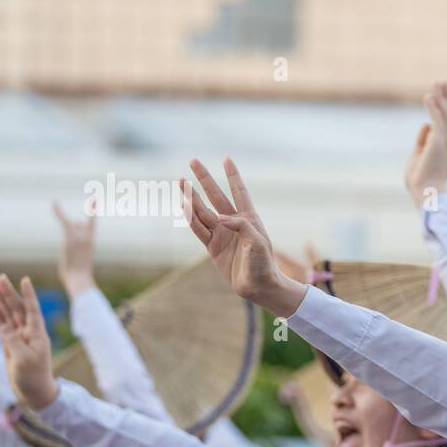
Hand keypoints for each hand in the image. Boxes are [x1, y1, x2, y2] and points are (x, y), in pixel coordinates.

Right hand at [0, 275, 58, 411]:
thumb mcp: (24, 358)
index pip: (32, 310)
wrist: (34, 391)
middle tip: (1, 277)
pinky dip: (0, 316)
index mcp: (37, 334)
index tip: (25, 280)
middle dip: (10, 293)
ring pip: (10, 315)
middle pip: (18, 309)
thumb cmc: (33, 376)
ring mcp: (20, 338)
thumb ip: (13, 341)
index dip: (28, 295)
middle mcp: (29, 333)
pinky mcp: (12, 345)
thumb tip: (4, 326)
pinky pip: (5, 327)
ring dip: (4, 301)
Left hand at [54, 201, 96, 296]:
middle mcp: (87, 236)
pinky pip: (63, 220)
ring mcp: (79, 236)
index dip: (92, 208)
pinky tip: (54, 202)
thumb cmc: (80, 275)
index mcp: (91, 241)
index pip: (91, 221)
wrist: (80, 279)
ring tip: (71, 252)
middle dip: (75, 231)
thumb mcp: (81, 262)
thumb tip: (74, 253)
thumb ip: (78, 254)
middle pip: (78, 224)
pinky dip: (58, 211)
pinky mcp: (70, 237)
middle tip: (75, 247)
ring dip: (69, 236)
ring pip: (71, 226)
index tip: (94, 196)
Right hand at [182, 158, 306, 318]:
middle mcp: (233, 223)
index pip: (239, 191)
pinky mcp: (213, 247)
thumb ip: (241, 226)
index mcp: (249, 219)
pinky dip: (190, 218)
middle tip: (193, 161)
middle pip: (216, 195)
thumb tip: (219, 219)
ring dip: (192, 197)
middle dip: (205, 179)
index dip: (232, 176)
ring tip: (182, 181)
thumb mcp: (257, 242)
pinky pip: (199, 229)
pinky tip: (183, 205)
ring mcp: (221, 234)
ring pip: (203, 211)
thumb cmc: (264, 263)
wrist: (259, 286)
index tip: (226, 159)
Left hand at [405, 82, 446, 210]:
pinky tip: (428, 96)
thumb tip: (425, 125)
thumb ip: (423, 139)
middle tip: (444, 83)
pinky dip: (433, 106)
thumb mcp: (420, 155)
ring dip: (441, 97)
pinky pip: (437, 118)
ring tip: (438, 83)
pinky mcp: (439, 141)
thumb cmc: (421, 179)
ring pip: (446, 114)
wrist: (426, 192)